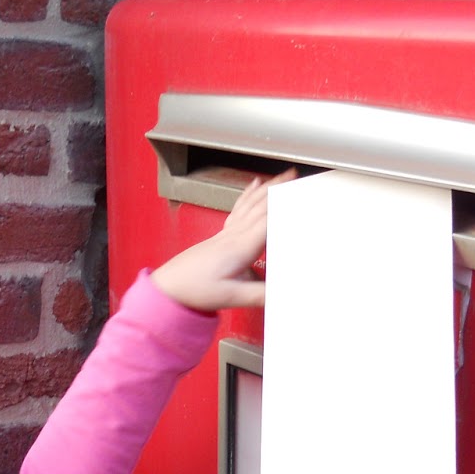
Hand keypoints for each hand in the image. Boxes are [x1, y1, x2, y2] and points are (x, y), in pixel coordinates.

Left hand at [149, 168, 296, 312]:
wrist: (169, 288)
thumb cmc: (195, 290)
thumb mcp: (232, 297)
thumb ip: (262, 295)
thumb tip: (287, 293)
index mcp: (240, 247)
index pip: (269, 221)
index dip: (288, 209)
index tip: (305, 198)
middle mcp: (234, 235)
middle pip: (262, 206)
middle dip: (282, 190)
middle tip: (300, 178)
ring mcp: (226, 233)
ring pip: (251, 204)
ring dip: (268, 188)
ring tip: (282, 176)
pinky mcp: (221, 235)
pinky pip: (239, 209)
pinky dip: (249, 195)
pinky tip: (254, 185)